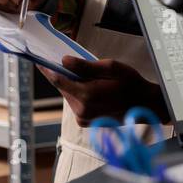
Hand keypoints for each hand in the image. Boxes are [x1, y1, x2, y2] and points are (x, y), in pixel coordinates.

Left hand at [40, 55, 164, 126]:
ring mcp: (82, 118)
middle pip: (63, 88)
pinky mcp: (84, 122)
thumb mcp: (111, 67)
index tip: (38, 60)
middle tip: (69, 64)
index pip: (58, 80)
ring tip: (90, 78)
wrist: (144, 105)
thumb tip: (64, 61)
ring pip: (68, 95)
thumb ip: (85, 65)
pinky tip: (91, 89)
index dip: (47, 69)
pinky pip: (75, 103)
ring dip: (73, 85)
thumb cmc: (131, 84)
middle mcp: (82, 109)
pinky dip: (79, 94)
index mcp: (87, 95)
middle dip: (64, 75)